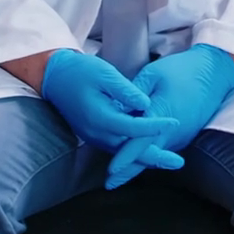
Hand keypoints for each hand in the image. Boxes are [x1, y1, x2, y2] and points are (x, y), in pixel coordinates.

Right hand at [40, 50, 176, 152]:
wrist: (55, 79)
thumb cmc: (81, 72)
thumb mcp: (105, 74)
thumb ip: (125, 90)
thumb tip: (146, 104)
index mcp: (100, 117)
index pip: (133, 127)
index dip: (154, 126)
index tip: (174, 122)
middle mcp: (97, 133)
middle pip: (130, 150)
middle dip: (155, 157)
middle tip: (177, 162)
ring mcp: (95, 137)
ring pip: (124, 154)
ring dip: (146, 158)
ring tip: (169, 160)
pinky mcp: (96, 136)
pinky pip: (118, 149)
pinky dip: (134, 152)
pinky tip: (150, 151)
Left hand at [103, 45, 233, 188]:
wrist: (215, 73)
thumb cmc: (182, 70)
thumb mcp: (153, 74)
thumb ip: (133, 95)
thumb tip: (116, 111)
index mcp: (162, 114)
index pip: (140, 142)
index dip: (125, 158)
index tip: (111, 171)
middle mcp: (173, 132)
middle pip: (147, 157)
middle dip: (128, 171)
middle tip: (110, 184)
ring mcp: (181, 136)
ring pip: (156, 154)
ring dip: (138, 163)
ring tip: (118, 173)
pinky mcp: (184, 136)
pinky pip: (164, 148)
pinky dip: (149, 153)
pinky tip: (136, 156)